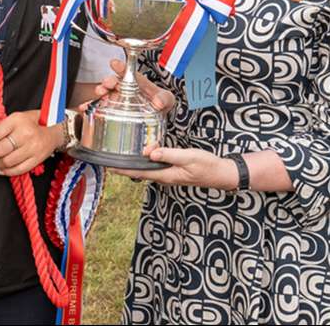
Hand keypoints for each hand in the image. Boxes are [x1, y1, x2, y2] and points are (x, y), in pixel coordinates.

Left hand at [0, 110, 60, 176]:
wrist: (54, 129)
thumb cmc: (32, 122)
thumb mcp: (16, 117)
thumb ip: (1, 126)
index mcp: (17, 121)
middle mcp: (25, 134)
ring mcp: (32, 148)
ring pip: (7, 161)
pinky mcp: (36, 159)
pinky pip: (18, 170)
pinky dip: (7, 171)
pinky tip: (3, 168)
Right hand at [84, 59, 174, 114]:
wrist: (156, 119)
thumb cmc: (160, 104)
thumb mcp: (166, 99)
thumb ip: (164, 99)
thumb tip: (158, 102)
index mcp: (137, 82)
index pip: (128, 72)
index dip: (121, 67)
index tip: (114, 63)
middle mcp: (124, 88)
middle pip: (114, 81)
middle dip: (109, 81)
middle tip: (107, 83)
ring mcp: (116, 98)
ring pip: (105, 92)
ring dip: (100, 92)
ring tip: (99, 94)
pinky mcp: (111, 110)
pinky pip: (98, 106)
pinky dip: (90, 106)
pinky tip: (84, 108)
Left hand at [111, 146, 237, 189]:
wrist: (222, 173)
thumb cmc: (207, 165)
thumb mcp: (189, 157)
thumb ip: (170, 154)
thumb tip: (150, 153)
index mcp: (165, 174)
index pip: (138, 172)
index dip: (122, 169)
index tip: (107, 166)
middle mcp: (163, 176)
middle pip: (138, 171)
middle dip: (123, 166)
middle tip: (106, 158)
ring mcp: (168, 173)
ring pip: (145, 168)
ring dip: (132, 163)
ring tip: (118, 156)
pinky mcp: (172, 169)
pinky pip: (153, 165)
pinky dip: (144, 160)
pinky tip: (140, 153)